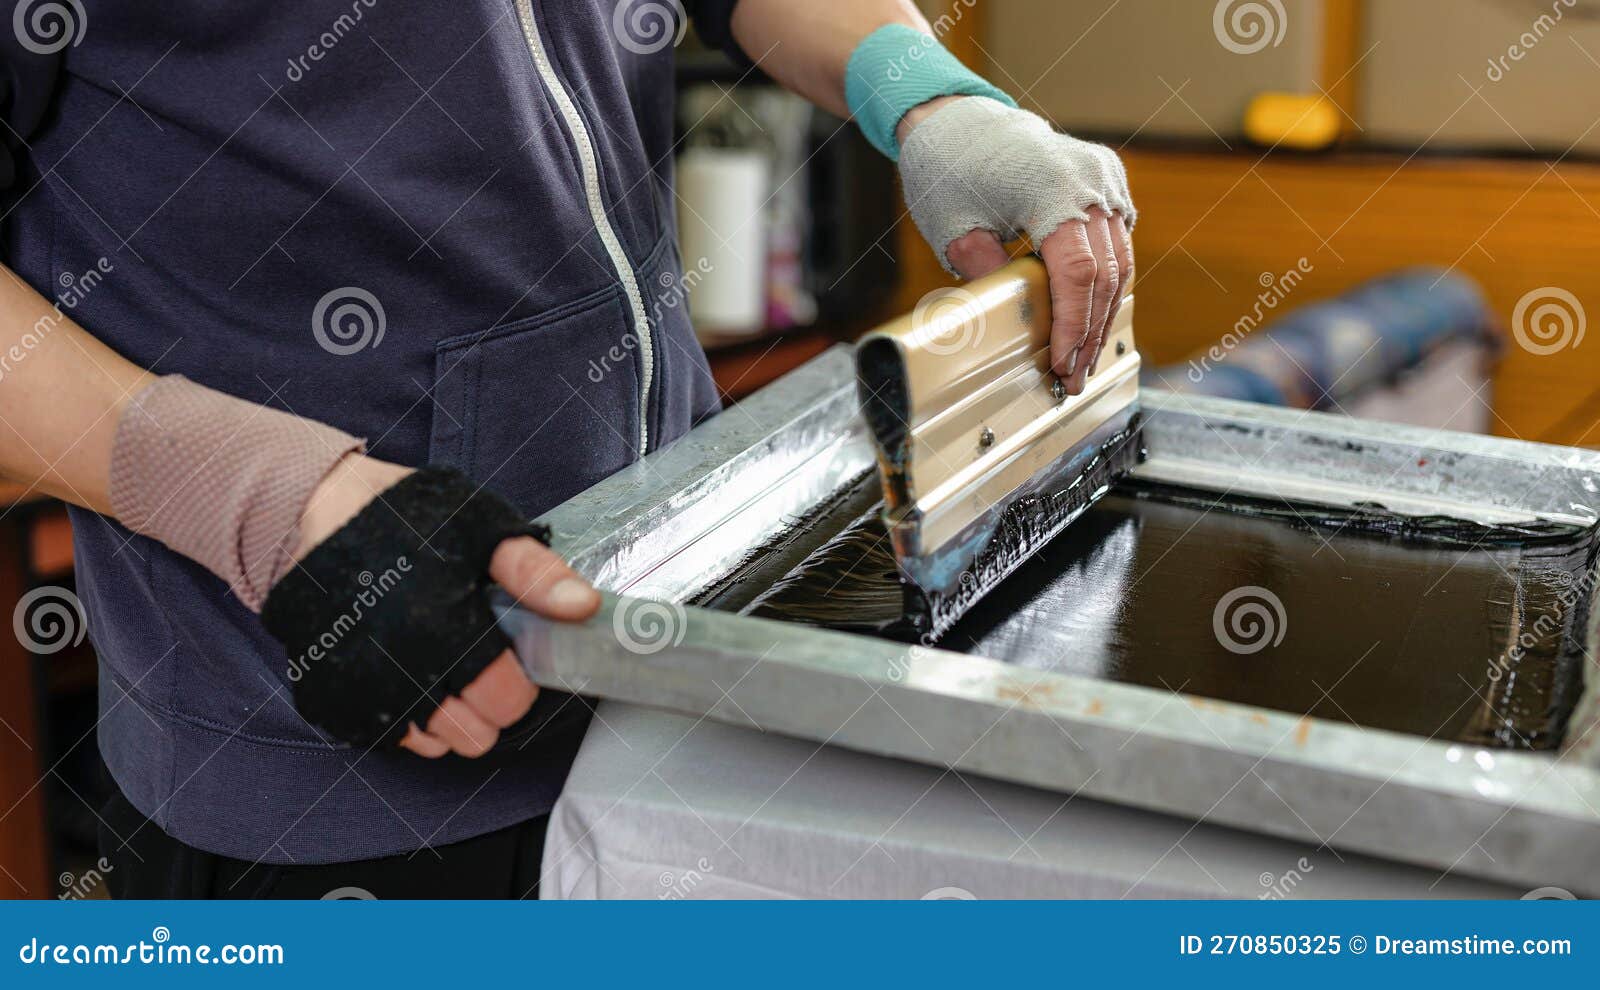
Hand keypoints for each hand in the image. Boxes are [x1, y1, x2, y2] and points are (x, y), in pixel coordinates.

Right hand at [292, 455, 599, 757]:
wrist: (311, 512)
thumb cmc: (404, 516)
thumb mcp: (481, 525)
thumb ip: (535, 572)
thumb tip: (584, 607)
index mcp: (444, 627)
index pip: (507, 701)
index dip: (521, 683)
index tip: (513, 657)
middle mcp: (398, 669)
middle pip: (474, 734)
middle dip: (489, 705)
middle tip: (482, 663)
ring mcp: (359, 690)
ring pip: (432, 743)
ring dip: (448, 717)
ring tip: (444, 667)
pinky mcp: (329, 699)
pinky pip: (388, 738)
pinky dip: (405, 718)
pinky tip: (408, 676)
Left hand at [896, 96, 1135, 393]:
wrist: (961, 119)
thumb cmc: (950, 170)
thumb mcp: (954, 230)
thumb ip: (986, 276)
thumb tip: (1018, 326)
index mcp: (1051, 188)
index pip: (1077, 272)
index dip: (1074, 326)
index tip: (1064, 365)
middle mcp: (1090, 180)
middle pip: (1106, 274)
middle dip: (1091, 332)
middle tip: (1074, 378)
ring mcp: (1105, 178)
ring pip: (1120, 261)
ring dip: (1103, 314)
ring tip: (1084, 359)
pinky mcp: (1108, 180)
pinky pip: (1118, 240)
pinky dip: (1107, 283)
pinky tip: (1091, 319)